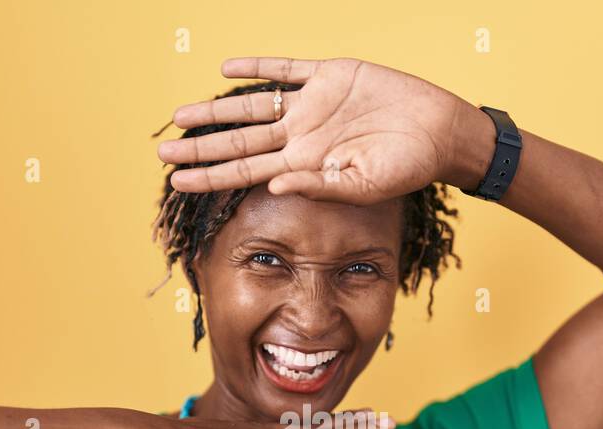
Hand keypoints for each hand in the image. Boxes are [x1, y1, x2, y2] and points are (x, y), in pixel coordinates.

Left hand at [156, 56, 479, 204]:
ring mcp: (312, 105)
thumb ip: (321, 187)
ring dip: (216, 112)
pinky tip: (227, 71)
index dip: (209, 177)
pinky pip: (286, 69)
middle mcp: (301, 136)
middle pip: (238, 142)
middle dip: (200, 149)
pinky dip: (258, 68)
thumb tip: (274, 187)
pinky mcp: (330, 76)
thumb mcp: (366, 185)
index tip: (176, 183)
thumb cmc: (408, 168)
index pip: (245, 173)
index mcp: (304, 165)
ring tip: (180, 115)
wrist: (440, 133)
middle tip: (161, 155)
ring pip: (252, 108)